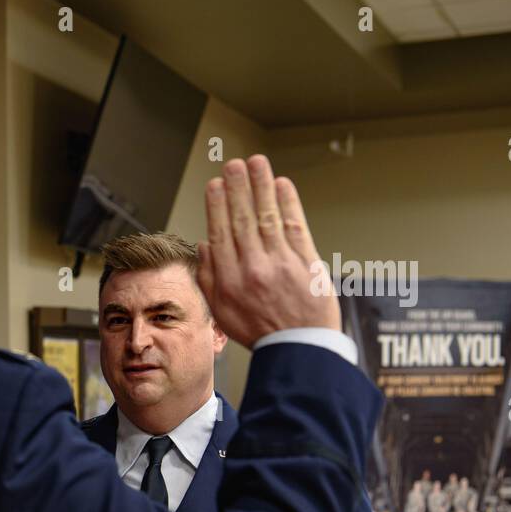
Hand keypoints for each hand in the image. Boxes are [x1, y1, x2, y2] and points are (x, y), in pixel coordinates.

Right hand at [196, 155, 338, 348]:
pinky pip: (295, 226)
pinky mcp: (306, 263)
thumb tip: (204, 246)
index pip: (221, 234)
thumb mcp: (222, 312)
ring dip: (261, 186)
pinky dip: (288, 203)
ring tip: (255, 163)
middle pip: (242, 220)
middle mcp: (253, 269)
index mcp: (230, 281)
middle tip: (233, 164)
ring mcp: (281, 264)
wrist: (298, 348)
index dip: (217, 206)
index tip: (214, 185)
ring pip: (267, 217)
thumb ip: (209, 279)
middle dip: (237, 187)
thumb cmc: (260, 332)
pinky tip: (282, 185)